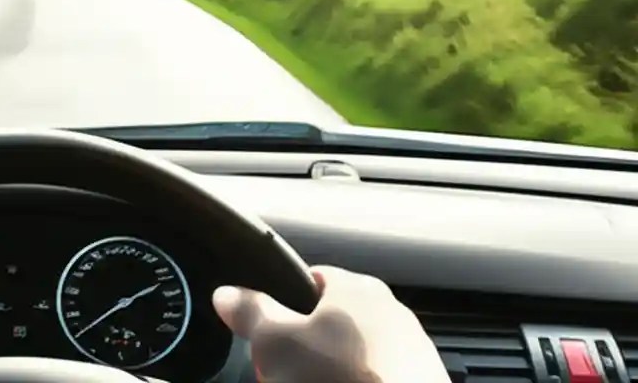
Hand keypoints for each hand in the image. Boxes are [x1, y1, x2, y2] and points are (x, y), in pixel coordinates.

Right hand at [212, 266, 448, 382]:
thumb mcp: (275, 343)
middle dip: (308, 344)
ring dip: (335, 369)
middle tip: (288, 372)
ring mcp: (414, 349)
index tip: (270, 333)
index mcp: (357, 287)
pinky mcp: (424, 382)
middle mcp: (393, 310)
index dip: (283, 303)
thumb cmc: (337, 379)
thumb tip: (226, 293)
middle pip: (332, 321)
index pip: (310, 278)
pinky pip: (378, 378)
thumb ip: (250, 312)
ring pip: (356, 354)